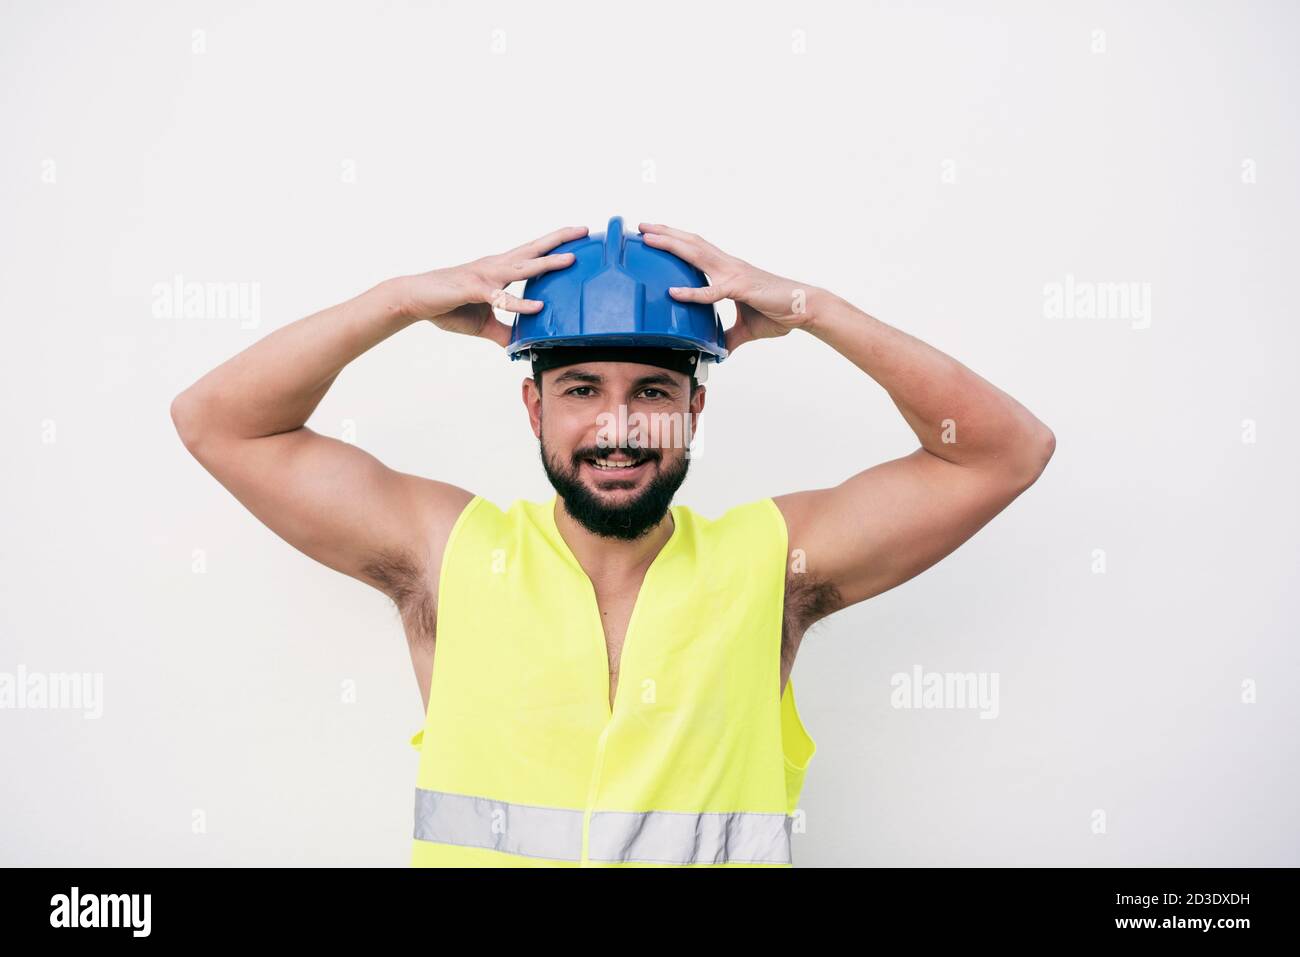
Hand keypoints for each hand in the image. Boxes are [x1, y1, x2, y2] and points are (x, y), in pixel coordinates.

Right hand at [397, 225, 588, 346]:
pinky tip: (538, 307)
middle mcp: (495, 267)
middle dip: (559, 240)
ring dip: (547, 263)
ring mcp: (484, 276)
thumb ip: (504, 331)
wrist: (414, 300)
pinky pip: (500, 298)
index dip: (554, 245)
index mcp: (498, 270)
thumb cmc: (448, 306)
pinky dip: (520, 303)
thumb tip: (519, 346)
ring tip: (571, 259)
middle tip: (585, 230)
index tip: (578, 238)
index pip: (531, 253)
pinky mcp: (473, 290)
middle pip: (532, 249)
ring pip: (521, 267)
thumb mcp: (483, 322)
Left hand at [637, 222, 820, 352]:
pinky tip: (673, 292)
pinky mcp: (741, 288)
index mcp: (728, 271)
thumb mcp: (746, 329)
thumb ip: (729, 338)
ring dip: (671, 244)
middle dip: (665, 233)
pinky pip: (712, 291)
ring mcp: (734, 274)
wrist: (804, 308)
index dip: (676, 241)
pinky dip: (692, 292)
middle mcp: (728, 266)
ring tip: (649, 236)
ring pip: (697, 253)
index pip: (697, 251)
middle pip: (691, 243)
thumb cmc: (779, 313)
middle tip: (641, 226)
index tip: (655, 235)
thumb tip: (718, 352)